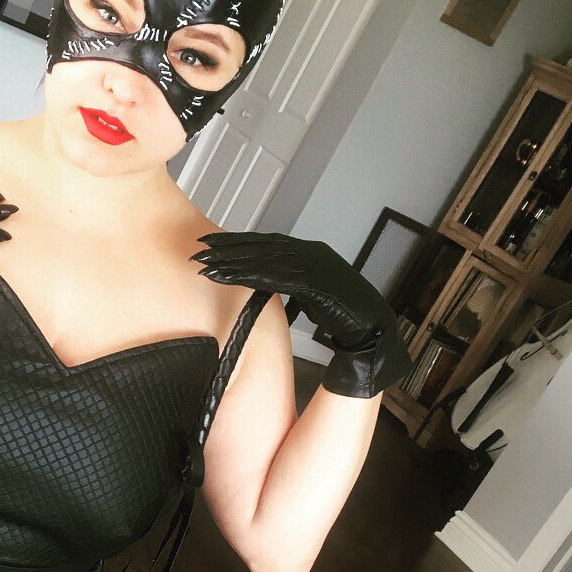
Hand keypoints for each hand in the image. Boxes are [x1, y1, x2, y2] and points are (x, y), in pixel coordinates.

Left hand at [190, 231, 412, 397]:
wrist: (372, 330)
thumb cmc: (343, 314)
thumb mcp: (312, 295)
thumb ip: (292, 286)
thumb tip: (269, 291)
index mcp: (310, 252)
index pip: (267, 242)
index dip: (238, 241)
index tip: (213, 241)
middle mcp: (311, 253)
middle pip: (260, 246)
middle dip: (227, 246)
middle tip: (199, 246)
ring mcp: (313, 265)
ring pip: (263, 260)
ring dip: (231, 261)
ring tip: (205, 263)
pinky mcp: (314, 282)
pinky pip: (274, 278)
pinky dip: (248, 277)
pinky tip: (228, 277)